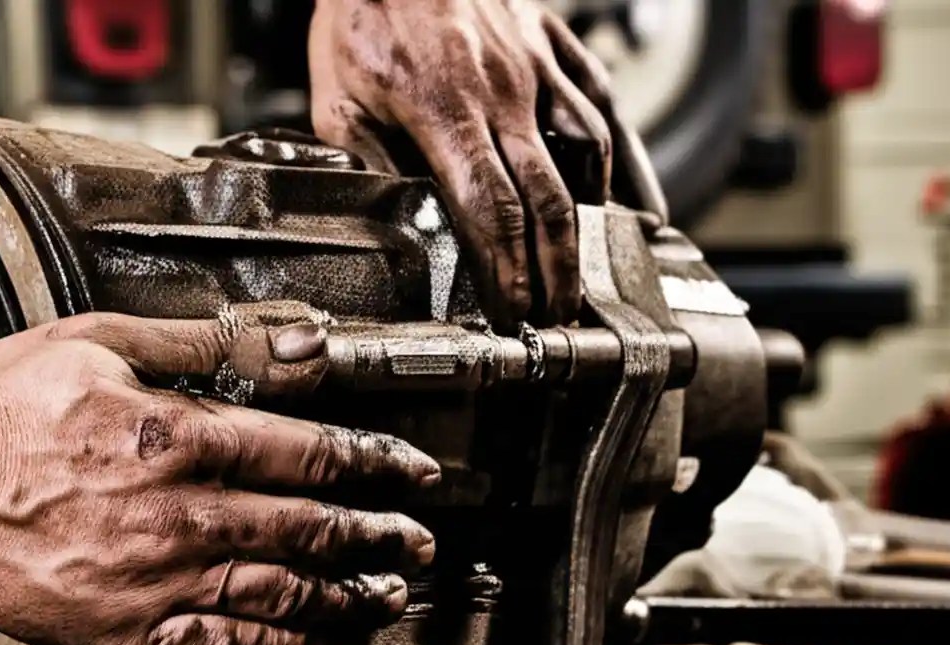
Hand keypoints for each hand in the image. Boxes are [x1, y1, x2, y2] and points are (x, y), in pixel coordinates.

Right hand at [0, 310, 439, 644]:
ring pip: (279, 595)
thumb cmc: (0, 411)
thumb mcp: (100, 342)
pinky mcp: (123, 633)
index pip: (311, 454)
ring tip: (383, 599)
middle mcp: (179, 514)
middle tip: (418, 544)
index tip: (412, 473)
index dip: (376, 465)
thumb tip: (286, 339)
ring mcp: (155, 581)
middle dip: (378, 537)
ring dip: (344, 599)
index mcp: (180, 437)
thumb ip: (202, 341)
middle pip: (311, 530)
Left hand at [309, 0, 617, 327]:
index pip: (490, 210)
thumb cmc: (362, 14)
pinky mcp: (550, 41)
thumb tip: (397, 221)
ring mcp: (535, 66)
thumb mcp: (337, 99)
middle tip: (556, 310)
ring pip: (586, 152)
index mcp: (446, 112)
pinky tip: (612, 187)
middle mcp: (503, 93)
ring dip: (587, 217)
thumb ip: (370, 165)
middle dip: (556, 267)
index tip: (515, 309)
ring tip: (579, 261)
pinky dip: (612, 151)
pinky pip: (598, 99)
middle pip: (548, 199)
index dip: (509, 270)